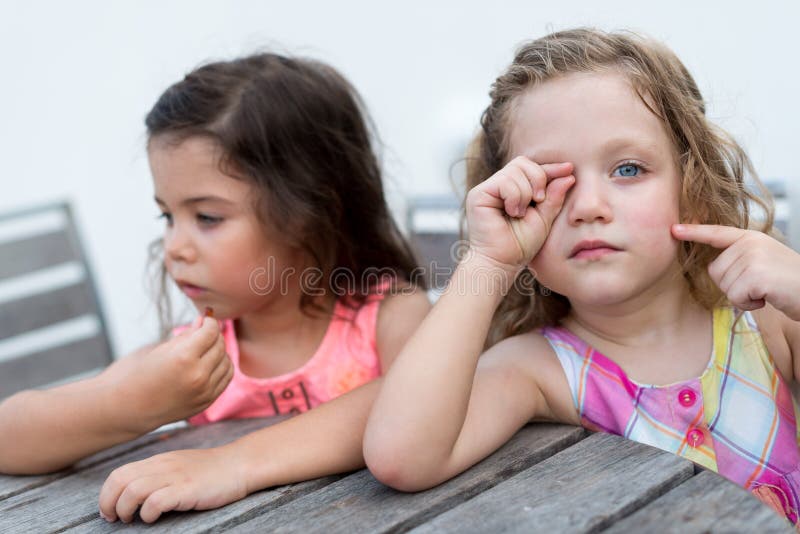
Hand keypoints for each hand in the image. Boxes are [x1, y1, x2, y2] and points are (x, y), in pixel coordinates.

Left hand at [98, 446, 246, 522]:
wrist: (240, 465)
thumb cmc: (211, 471)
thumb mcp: (179, 466)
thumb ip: (158, 474)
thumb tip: (134, 493)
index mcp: (159, 461)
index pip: (119, 473)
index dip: (107, 494)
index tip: (110, 511)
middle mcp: (163, 466)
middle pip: (120, 480)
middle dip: (109, 503)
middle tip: (116, 519)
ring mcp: (175, 476)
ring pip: (133, 489)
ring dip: (125, 509)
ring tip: (132, 520)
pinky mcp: (187, 489)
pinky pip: (156, 501)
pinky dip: (148, 513)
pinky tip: (154, 518)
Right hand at [103, 317, 232, 431]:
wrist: (125, 409)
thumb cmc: (136, 374)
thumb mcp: (159, 349)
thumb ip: (185, 336)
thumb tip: (204, 320)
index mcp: (183, 358)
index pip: (210, 332)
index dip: (209, 322)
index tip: (204, 320)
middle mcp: (197, 376)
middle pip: (220, 346)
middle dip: (214, 335)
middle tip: (204, 332)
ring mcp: (204, 392)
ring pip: (227, 362)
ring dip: (219, 351)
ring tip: (205, 348)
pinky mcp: (206, 402)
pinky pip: (225, 378)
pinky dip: (222, 367)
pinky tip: (210, 363)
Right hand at [465, 156, 573, 274]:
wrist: (502, 263)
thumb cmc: (520, 245)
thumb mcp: (544, 219)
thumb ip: (553, 197)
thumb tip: (568, 175)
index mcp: (513, 190)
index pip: (531, 168)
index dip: (550, 168)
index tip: (569, 169)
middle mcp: (498, 186)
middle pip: (522, 163)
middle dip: (538, 178)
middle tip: (539, 201)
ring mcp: (487, 189)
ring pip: (515, 171)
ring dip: (526, 193)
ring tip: (521, 214)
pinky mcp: (478, 194)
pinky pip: (504, 181)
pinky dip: (515, 197)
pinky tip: (512, 213)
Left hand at [673, 224, 799, 319]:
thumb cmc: (789, 282)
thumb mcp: (764, 261)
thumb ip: (741, 258)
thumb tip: (715, 267)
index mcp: (751, 238)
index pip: (717, 233)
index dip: (694, 232)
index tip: (673, 229)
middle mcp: (750, 243)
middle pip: (715, 271)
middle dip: (734, 285)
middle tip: (761, 284)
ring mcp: (753, 257)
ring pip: (724, 285)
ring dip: (743, 295)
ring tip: (767, 289)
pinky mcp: (756, 274)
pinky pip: (735, 296)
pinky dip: (750, 303)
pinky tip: (768, 297)